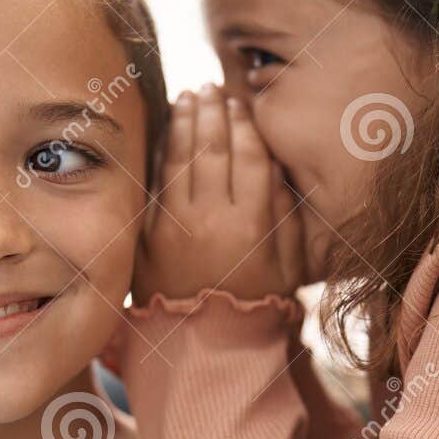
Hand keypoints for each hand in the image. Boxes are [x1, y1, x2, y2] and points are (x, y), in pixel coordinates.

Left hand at [134, 84, 304, 305]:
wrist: (205, 351)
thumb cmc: (257, 308)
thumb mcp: (290, 268)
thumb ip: (289, 217)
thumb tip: (279, 169)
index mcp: (252, 226)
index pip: (251, 157)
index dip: (247, 125)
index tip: (244, 104)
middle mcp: (212, 221)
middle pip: (213, 149)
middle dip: (213, 111)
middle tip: (212, 87)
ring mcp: (175, 228)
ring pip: (180, 159)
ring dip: (184, 121)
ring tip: (189, 96)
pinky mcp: (148, 238)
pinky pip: (154, 183)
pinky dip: (160, 151)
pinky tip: (166, 129)